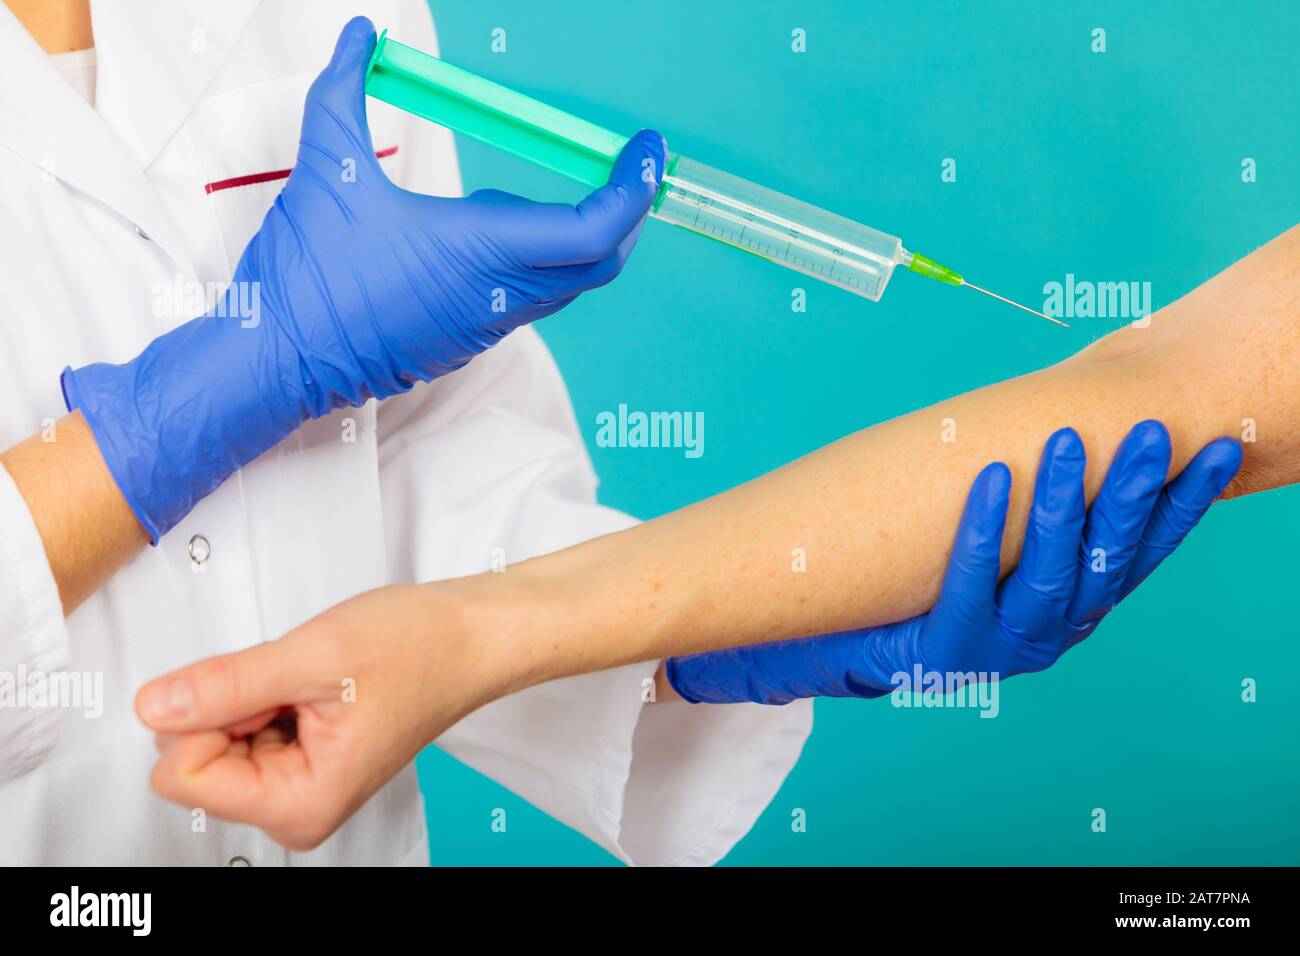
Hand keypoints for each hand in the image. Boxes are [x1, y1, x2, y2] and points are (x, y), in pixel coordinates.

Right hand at [62, 16, 663, 540]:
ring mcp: (484, 326)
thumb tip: (357, 36)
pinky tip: (507, 223)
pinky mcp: (466, 340)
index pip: (593, 230)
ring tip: (574, 185)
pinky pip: (531, 298)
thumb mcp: (327, 169)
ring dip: (584, 238)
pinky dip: (545, 260)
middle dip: (627, 213)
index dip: (633, 191)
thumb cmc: (307, 277)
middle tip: (629, 166)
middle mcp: (497, 297)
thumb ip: (344, 91)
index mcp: (480, 252)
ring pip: (567, 284)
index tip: (647, 151)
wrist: (277, 361)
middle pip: (599, 262)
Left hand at [135, 585, 503, 850]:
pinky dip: (265, 696)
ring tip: (313, 683)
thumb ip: (224, 686)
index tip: (267, 691)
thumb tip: (155, 706)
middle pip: (194, 759)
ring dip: (252, 698)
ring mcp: (296, 786)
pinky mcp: (298, 762)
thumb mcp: (312, 656)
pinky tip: (313, 685)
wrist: (470, 636)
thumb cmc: (422, 649)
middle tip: (297, 685)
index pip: (182, 773)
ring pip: (213, 740)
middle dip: (233, 707)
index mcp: (300, 803)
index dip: (212, 714)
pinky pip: (239, 729)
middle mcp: (296, 808)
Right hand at [665, 422, 1242, 703]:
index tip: (993, 473)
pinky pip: (1145, 557)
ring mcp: (1064, 622)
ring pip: (1112, 573)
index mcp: (947, 653)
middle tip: (1083, 442)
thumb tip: (676, 662)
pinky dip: (1177, 511)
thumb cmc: (860, 621)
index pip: (973, 602)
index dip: (985, 541)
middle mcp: (1014, 646)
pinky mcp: (1097, 596)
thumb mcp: (816, 628)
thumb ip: (775, 628)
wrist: (921, 634)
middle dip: (1075, 514)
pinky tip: (1205, 462)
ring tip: (1156, 440)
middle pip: (1054, 586)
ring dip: (1138, 507)